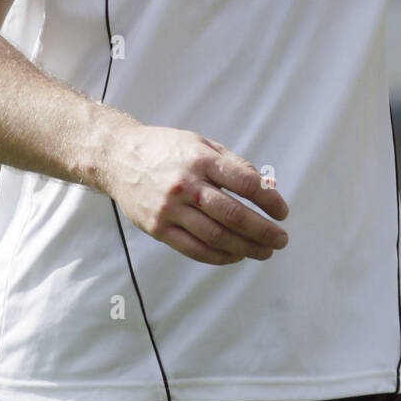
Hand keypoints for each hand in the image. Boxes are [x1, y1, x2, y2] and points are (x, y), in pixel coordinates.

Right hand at [102, 122, 288, 265]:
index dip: (269, 200)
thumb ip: (233, 165)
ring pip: (215, 236)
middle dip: (263, 230)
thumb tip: (266, 188)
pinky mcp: (158, 228)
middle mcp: (186, 185)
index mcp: (200, 159)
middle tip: (281, 240)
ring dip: (245, 248)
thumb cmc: (166, 149)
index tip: (282, 211)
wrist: (118, 158)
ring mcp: (170, 209)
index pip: (244, 183)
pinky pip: (194, 249)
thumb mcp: (202, 144)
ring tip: (264, 251)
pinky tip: (236, 256)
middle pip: (233, 214)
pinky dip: (219, 257)